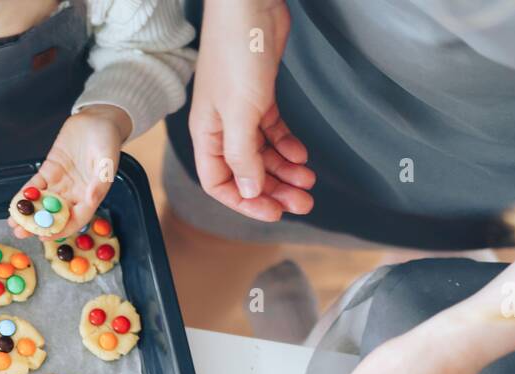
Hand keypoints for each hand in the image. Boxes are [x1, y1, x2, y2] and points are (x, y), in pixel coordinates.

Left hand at [9, 105, 129, 240]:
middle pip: (55, 214)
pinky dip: (26, 194)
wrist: (98, 118)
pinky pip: (37, 185)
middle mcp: (75, 192)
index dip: (61, 229)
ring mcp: (62, 182)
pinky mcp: (51, 169)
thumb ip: (99, 182)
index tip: (45, 236)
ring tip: (13, 223)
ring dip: (28, 213)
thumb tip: (90, 200)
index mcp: (91, 195)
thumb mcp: (107, 161)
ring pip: (43, 202)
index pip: (75, 218)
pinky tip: (15, 203)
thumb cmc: (108, 140)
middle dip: (37, 224)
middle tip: (20, 233)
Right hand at [188, 0, 313, 221]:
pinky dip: (287, 145)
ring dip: (285, 171)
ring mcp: (241, 113)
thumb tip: (248, 191)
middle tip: (302, 203)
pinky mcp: (260, 98)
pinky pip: (273, 132)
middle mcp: (221, 128)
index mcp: (207, 135)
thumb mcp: (240, 114)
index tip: (273, 212)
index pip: (220, 183)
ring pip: (262, 155)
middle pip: (246, 173)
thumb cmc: (236, 52)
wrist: (249, 6)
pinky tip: (301, 154)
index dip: (246, 202)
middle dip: (274, 190)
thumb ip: (243, 156)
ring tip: (308, 182)